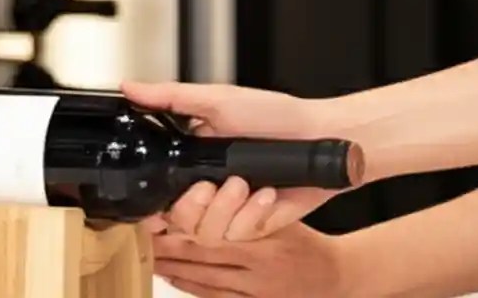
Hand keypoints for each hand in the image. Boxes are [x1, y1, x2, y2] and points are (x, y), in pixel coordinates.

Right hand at [122, 81, 342, 242]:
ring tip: (244, 184)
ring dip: (225, 208)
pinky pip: (240, 234)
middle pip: (178, 220)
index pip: (157, 193)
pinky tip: (266, 193)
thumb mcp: (215, 99)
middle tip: (208, 185)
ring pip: (206, 232)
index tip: (153, 209)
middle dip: (193, 205)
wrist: (321, 136)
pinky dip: (253, 213)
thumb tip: (129, 87)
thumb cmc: (275, 115)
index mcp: (191, 160)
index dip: (151, 207)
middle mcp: (208, 187)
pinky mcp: (256, 223)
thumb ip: (169, 97)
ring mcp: (231, 208)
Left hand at [153, 223, 359, 297]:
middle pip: (202, 260)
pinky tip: (173, 278)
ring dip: (173, 270)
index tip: (157, 220)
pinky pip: (215, 297)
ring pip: (203, 282)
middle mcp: (256, 272)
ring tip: (148, 257)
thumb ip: (249, 211)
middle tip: (142, 239)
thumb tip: (210, 191)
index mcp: (264, 244)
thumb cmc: (305, 241)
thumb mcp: (282, 219)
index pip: (214, 236)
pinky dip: (191, 288)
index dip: (182, 229)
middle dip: (169, 251)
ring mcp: (254, 293)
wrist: (335, 277)